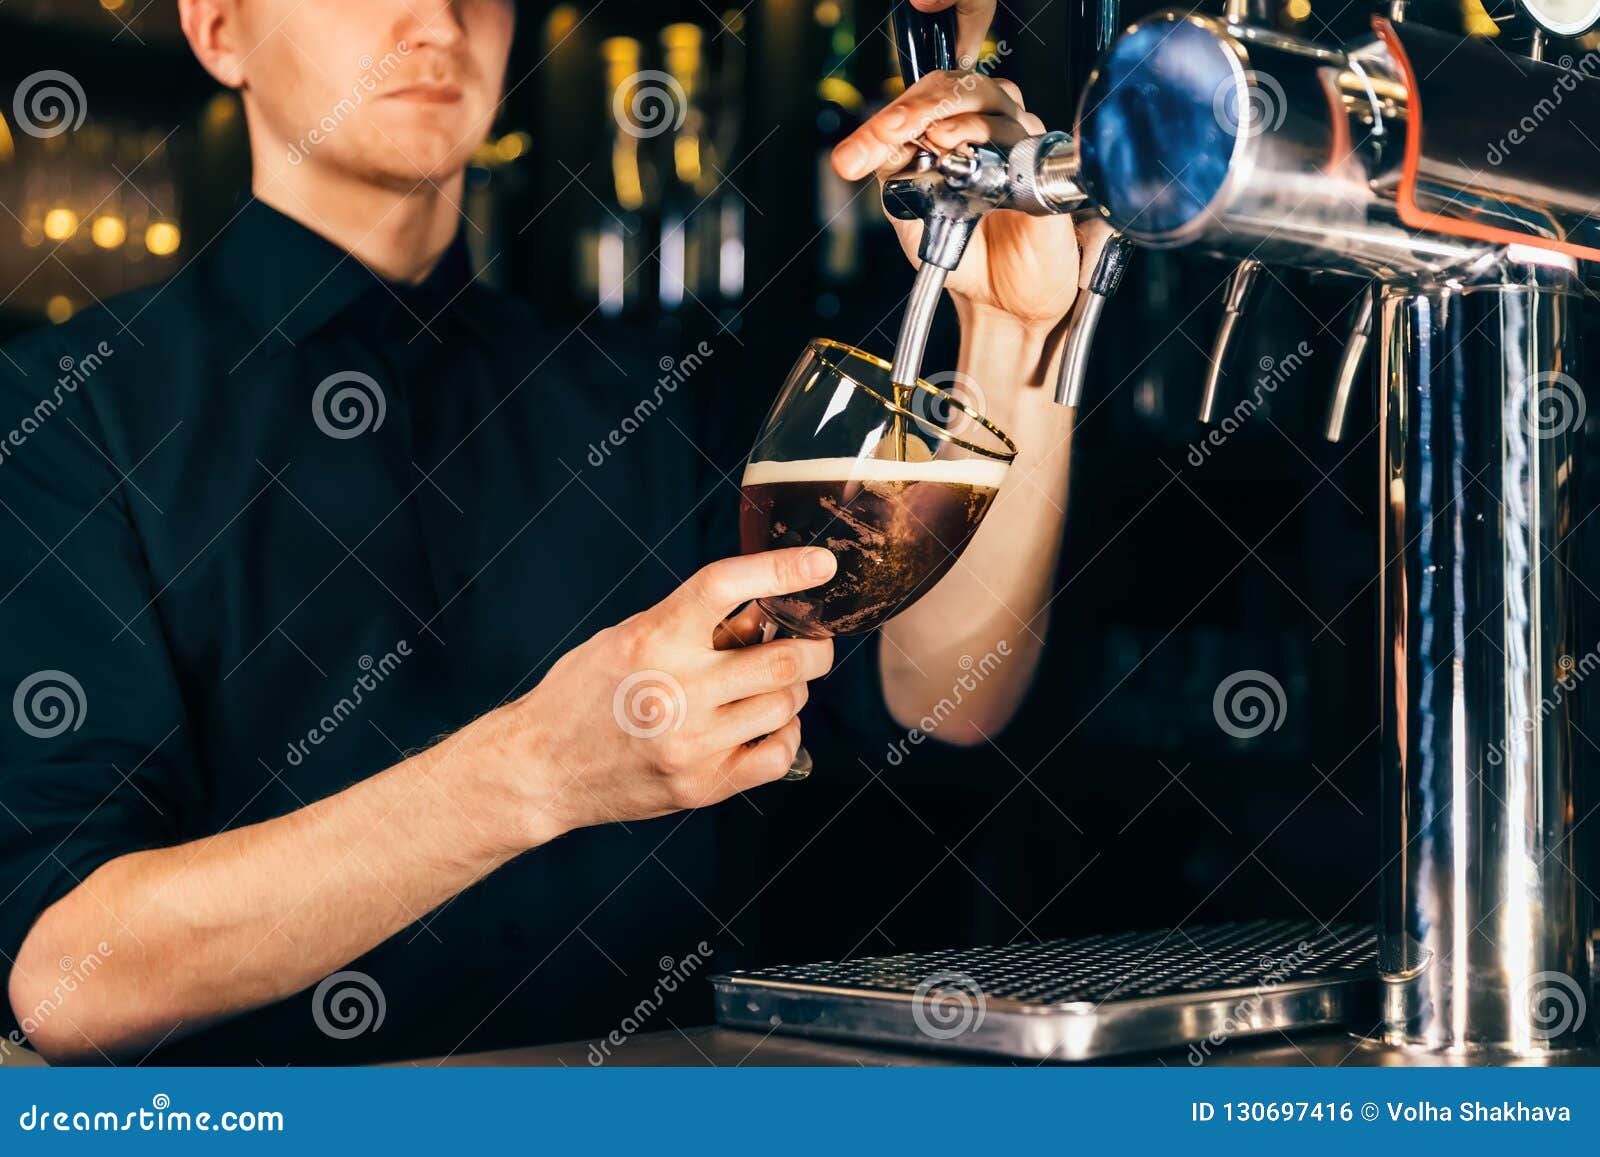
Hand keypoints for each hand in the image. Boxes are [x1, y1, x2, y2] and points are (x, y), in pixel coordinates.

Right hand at [477, 547, 836, 847]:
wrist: (541, 767)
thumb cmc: (585, 692)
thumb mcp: (630, 636)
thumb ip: (695, 624)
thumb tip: (766, 613)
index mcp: (652, 638)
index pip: (725, 586)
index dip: (782, 569)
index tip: (822, 563)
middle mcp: (674, 688)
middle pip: (781, 658)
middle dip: (813, 647)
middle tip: (813, 643)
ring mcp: (690, 742)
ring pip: (786, 704)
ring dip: (793, 690)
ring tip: (772, 686)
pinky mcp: (701, 785)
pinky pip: (778, 754)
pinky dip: (785, 734)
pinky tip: (765, 726)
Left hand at [831, 9, 1081, 333]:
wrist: (997, 298)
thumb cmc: (963, 250)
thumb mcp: (910, 212)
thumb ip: (894, 174)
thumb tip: (872, 147)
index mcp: (951, 129)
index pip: (920, 99)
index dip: (884, 119)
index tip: (853, 155)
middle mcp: (986, 128)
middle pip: (957, 85)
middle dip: (916, 106)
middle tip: (889, 131)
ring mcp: (1016, 145)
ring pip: (993, 99)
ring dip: (955, 115)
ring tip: (931, 139)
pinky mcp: (1041, 169)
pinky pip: (1023, 139)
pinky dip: (993, 139)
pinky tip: (965, 154)